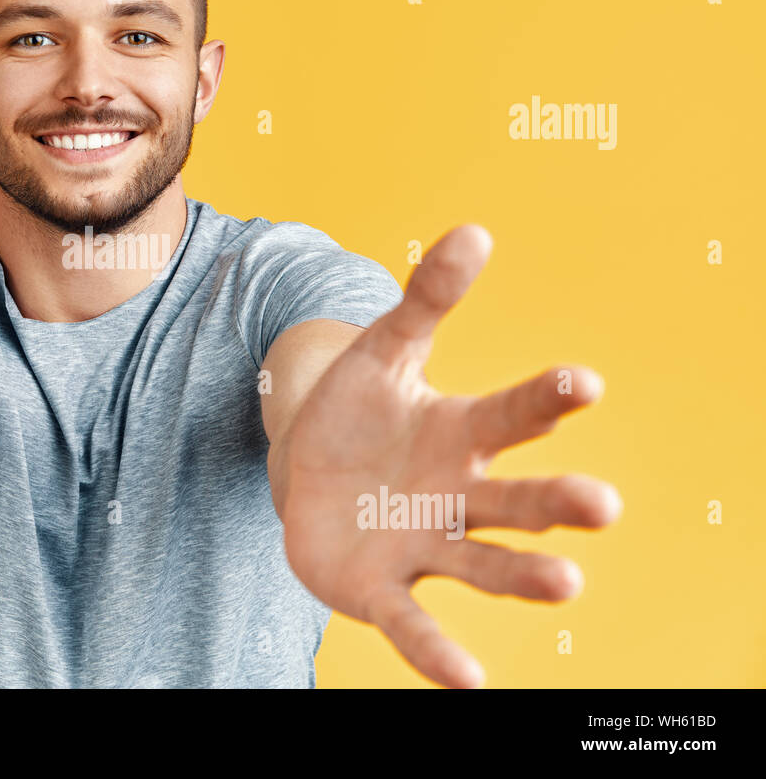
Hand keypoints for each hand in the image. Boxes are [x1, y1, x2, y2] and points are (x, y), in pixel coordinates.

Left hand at [279, 225, 621, 687]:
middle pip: (514, 500)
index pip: (512, 414)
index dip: (546, 399)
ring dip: (523, 576)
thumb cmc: (357, 412)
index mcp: (462, 434)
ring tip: (568, 583)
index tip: (584, 381)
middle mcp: (459, 495)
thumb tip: (474, 229)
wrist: (307, 473)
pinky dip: (437, 650)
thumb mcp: (381, 352)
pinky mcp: (383, 589)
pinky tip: (469, 680)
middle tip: (602, 505)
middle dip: (555, 503)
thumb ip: (424, 300)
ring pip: (481, 564)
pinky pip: (413, 622)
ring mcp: (425, 545)